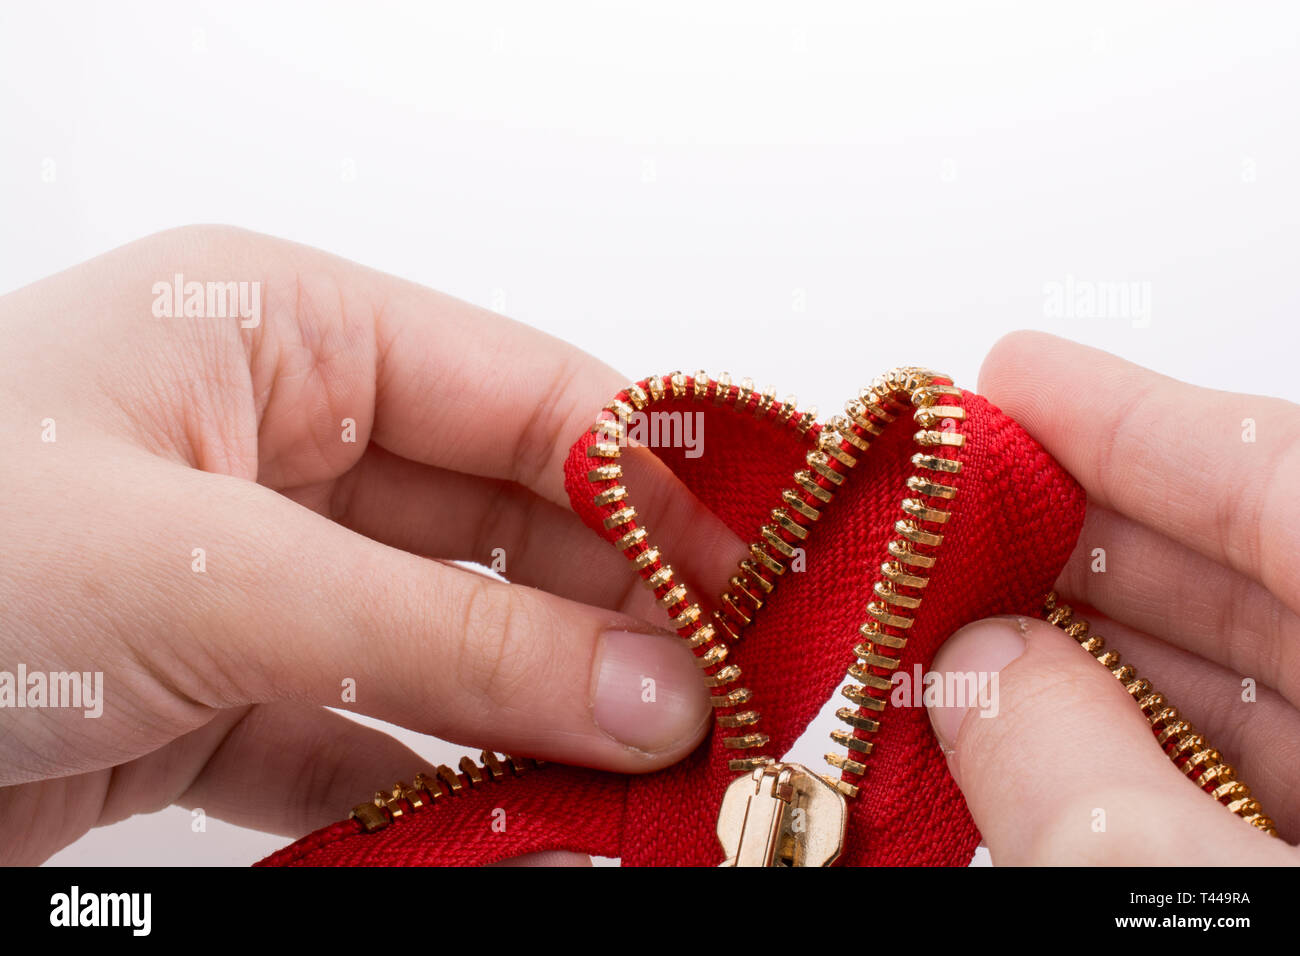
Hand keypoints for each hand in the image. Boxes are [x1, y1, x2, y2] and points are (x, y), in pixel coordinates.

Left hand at [0, 226, 744, 863]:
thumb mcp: (212, 573)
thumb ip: (447, 633)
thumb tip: (647, 684)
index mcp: (285, 332)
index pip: (528, 395)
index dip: (652, 484)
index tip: (753, 581)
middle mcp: (283, 441)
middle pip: (506, 525)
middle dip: (611, 618)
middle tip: (715, 705)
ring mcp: (258, 571)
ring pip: (452, 639)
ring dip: (538, 714)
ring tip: (640, 782)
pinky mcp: (220, 690)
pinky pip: (375, 733)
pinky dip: (439, 787)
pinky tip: (509, 825)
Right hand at [926, 331, 1297, 863]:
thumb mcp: (1187, 894)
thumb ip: (1076, 780)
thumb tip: (982, 670)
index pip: (1285, 481)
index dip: (1134, 422)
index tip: (1014, 380)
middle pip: (1264, 572)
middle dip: (1095, 536)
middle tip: (963, 513)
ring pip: (1256, 684)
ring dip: (1100, 650)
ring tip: (971, 623)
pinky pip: (1261, 783)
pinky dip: (1145, 751)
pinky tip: (1042, 731)